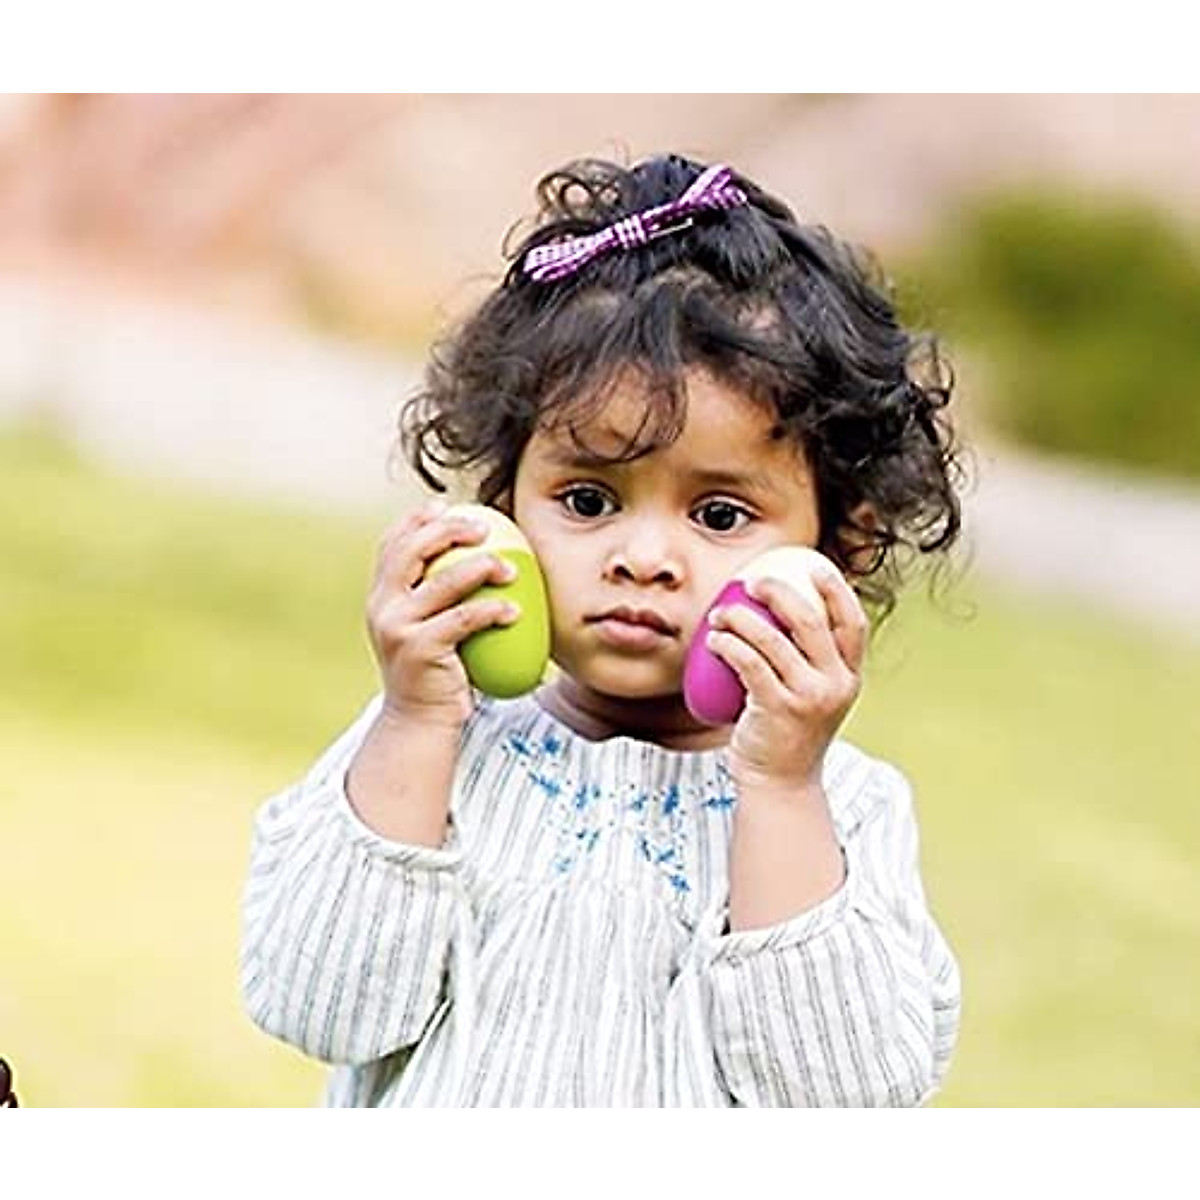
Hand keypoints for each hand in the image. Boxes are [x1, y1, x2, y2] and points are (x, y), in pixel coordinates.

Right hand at [366, 499, 519, 727]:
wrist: (420, 721)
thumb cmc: (435, 670)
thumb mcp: (425, 627)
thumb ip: (433, 596)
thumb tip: (473, 554)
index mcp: (381, 596)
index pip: (391, 544)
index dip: (417, 519)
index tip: (447, 505)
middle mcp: (382, 607)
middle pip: (412, 551)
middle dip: (449, 530)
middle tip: (485, 528)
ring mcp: (398, 628)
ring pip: (442, 582)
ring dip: (481, 568)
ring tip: (509, 569)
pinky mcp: (420, 649)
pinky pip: (463, 619)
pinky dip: (491, 610)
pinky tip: (513, 610)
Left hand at [705, 553, 867, 788]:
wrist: (781, 784)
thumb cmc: (790, 732)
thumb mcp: (816, 695)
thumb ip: (812, 661)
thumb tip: (789, 608)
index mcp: (850, 677)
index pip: (853, 622)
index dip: (836, 589)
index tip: (813, 565)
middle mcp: (835, 685)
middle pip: (811, 620)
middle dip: (779, 591)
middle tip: (752, 582)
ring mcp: (808, 698)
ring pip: (772, 639)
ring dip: (741, 617)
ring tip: (720, 613)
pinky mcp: (777, 709)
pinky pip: (748, 662)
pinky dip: (728, 644)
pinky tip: (713, 639)